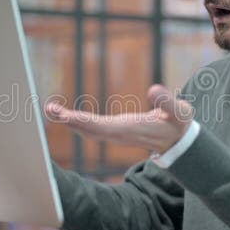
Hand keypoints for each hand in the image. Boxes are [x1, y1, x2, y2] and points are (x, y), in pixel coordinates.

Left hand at [44, 84, 193, 153]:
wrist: (179, 140)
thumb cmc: (179, 123)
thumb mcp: (180, 112)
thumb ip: (168, 102)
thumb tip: (153, 89)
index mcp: (131, 129)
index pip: (103, 127)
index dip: (84, 121)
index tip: (67, 116)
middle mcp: (119, 134)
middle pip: (90, 130)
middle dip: (69, 121)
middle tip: (50, 109)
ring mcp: (116, 134)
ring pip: (88, 130)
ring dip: (69, 121)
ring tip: (51, 109)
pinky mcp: (115, 130)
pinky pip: (92, 128)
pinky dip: (77, 121)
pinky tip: (64, 115)